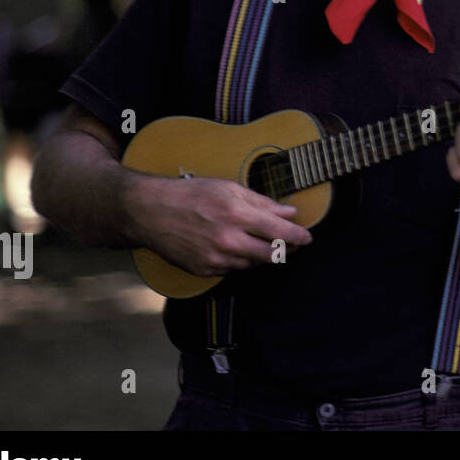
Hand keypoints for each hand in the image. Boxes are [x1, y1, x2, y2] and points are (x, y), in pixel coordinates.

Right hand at [124, 172, 312, 276]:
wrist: (151, 213)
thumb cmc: (191, 194)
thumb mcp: (229, 189)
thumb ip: (261, 203)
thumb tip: (289, 212)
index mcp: (237, 215)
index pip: (280, 231)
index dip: (299, 236)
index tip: (308, 237)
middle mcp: (228, 240)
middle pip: (272, 255)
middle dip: (288, 250)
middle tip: (295, 245)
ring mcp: (215, 259)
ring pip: (253, 264)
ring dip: (264, 255)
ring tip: (266, 243)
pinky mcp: (204, 271)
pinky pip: (233, 270)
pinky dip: (241, 260)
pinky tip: (238, 248)